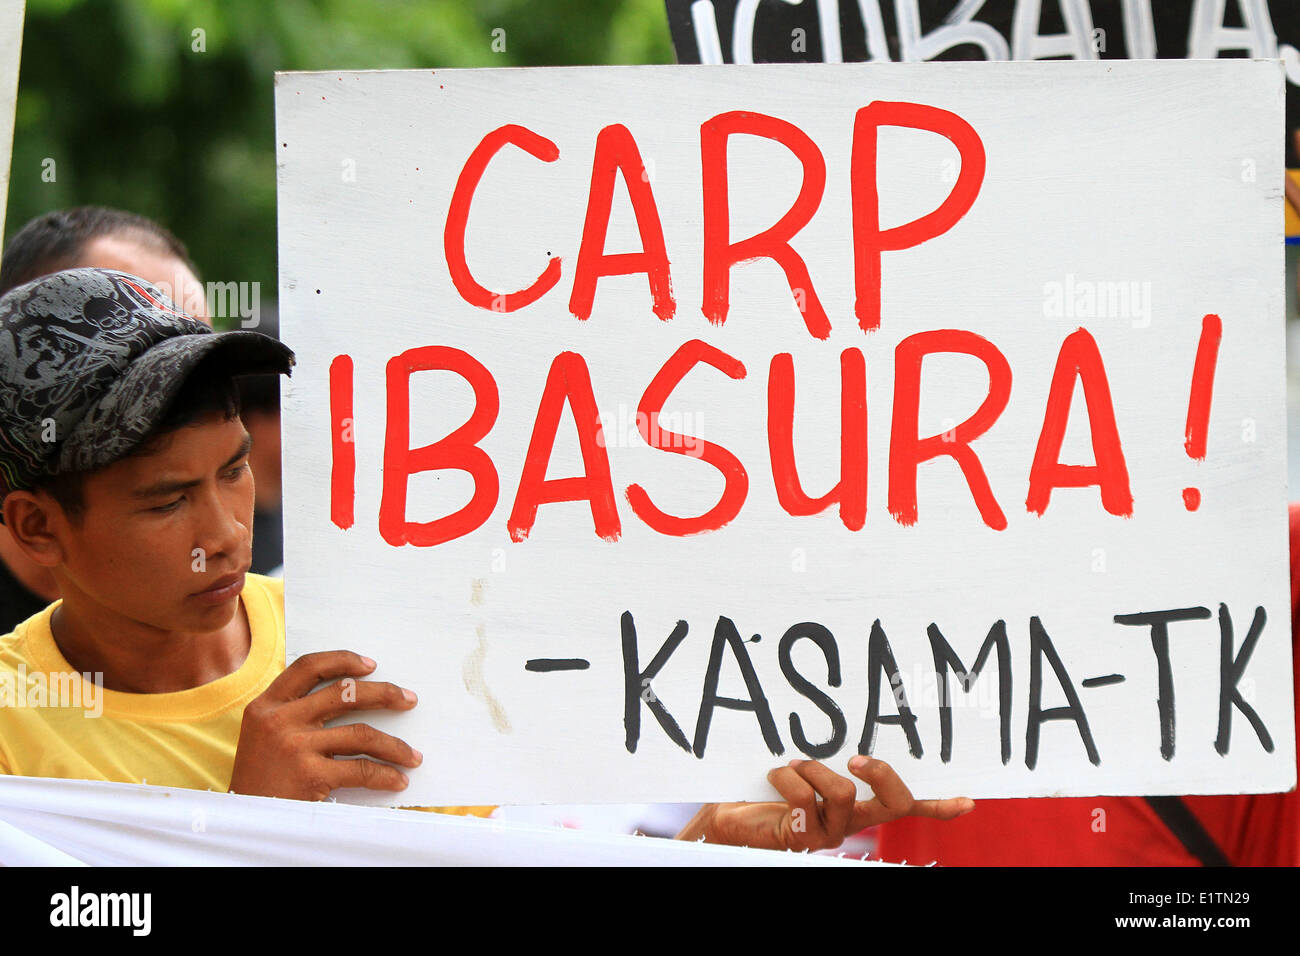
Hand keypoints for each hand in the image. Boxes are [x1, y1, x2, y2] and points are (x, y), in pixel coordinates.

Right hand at [228, 650, 422, 799]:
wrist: (244, 820)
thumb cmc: (260, 778)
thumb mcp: (262, 734)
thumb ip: (293, 711)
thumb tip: (352, 695)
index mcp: (266, 704)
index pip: (308, 666)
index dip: (342, 660)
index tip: (370, 665)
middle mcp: (280, 719)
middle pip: (345, 693)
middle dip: (384, 693)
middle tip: (409, 699)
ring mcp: (295, 746)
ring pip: (361, 733)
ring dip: (394, 745)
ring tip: (412, 756)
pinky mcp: (310, 775)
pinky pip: (360, 769)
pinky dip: (385, 775)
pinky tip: (397, 779)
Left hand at [675, 756, 973, 850]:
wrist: (729, 817)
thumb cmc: (768, 781)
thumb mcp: (803, 756)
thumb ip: (825, 741)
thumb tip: (840, 700)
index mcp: (861, 801)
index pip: (909, 804)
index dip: (939, 804)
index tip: (969, 801)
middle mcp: (852, 820)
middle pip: (896, 805)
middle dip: (883, 775)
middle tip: (858, 758)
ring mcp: (829, 831)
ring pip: (843, 795)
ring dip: (814, 768)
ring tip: (792, 762)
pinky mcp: (803, 836)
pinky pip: (803, 801)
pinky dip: (786, 777)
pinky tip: (774, 774)